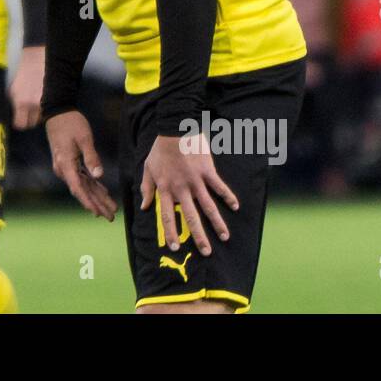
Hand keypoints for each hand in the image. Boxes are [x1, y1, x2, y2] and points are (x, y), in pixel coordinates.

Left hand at [8, 47, 44, 128]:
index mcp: (21, 103)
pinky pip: (52, 110)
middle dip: (31, 119)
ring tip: (38, 104)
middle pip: (33, 123)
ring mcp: (47, 102)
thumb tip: (13, 116)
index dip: (20, 123)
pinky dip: (49, 108)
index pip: (21, 124)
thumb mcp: (13, 89)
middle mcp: (35, 105)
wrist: (38, 58)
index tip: (20, 119)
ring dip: (41, 113)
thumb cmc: (23, 73)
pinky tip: (46, 101)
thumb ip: (14, 104)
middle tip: (29, 112)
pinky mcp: (56, 98)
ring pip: (43, 118)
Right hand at [45, 110, 116, 219]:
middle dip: (97, 204)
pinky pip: (83, 178)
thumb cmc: (71, 123)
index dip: (89, 202)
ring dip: (97, 197)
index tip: (98, 213)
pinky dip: (94, 186)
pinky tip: (104, 193)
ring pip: (84, 186)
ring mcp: (66, 167)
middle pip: (82, 191)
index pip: (78, 188)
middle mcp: (64, 169)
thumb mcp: (84, 138)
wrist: (57, 112)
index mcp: (65, 164)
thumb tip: (99, 175)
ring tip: (110, 209)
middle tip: (111, 217)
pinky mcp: (70, 162)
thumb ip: (91, 157)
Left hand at [139, 133, 237, 255]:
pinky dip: (228, 196)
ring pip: (208, 206)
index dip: (170, 232)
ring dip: (217, 223)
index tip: (175, 247)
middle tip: (206, 252)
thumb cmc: (160, 149)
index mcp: (165, 189)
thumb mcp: (148, 168)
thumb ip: (146, 188)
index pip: (167, 216)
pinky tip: (236, 207)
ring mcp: (195, 181)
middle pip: (191, 217)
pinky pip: (219, 187)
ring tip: (224, 237)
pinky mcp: (208, 171)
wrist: (175, 128)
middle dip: (199, 236)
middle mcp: (181, 188)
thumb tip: (144, 206)